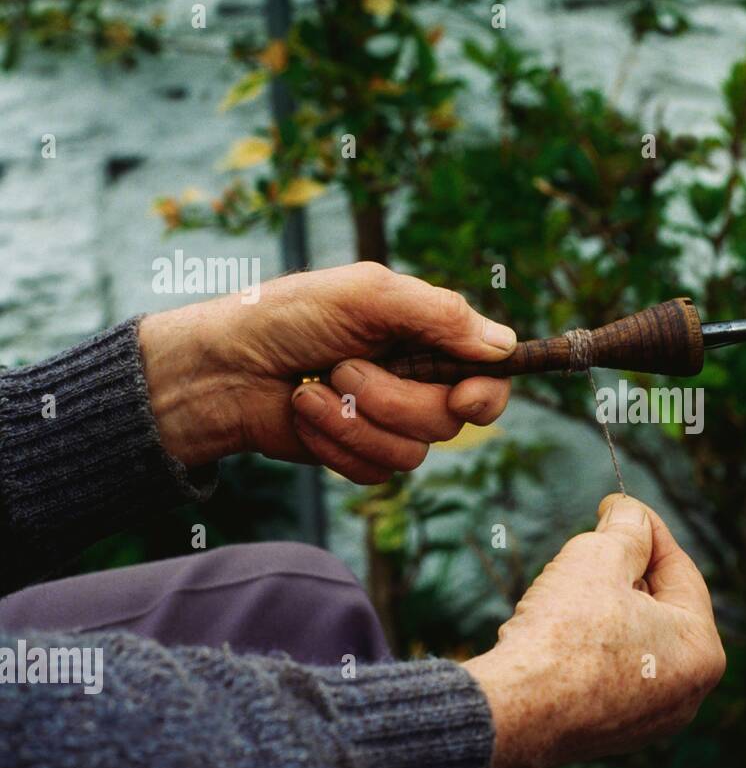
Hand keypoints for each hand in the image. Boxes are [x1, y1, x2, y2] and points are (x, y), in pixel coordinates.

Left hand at [137, 262, 515, 480]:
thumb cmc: (287, 317)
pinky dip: (335, 443)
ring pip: (412, 453)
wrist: (220, 368)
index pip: (490, 377)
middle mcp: (419, 381)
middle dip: (392, 400)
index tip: (462, 399)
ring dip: (354, 422)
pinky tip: (305, 415)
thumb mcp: (366, 296)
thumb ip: (439, 315)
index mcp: (428, 337)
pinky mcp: (362, 455)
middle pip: (450, 420)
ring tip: (313, 389)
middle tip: (344, 369)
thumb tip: (504, 346)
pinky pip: (376, 472)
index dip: (486, 395)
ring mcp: (390, 422)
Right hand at [463, 494, 724, 767]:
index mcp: (701, 650)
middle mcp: (687, 693)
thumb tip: (631, 514)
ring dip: (604, 608)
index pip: (680, 571)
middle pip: (659, 607)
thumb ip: (626, 529)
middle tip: (591, 542)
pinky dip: (588, 647)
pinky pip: (608, 673)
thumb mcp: (599, 557)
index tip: (617, 506)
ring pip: (632, 640)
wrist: (514, 712)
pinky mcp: (610, 734)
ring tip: (567, 589)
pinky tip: (557, 632)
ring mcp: (650, 720)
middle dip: (624, 572)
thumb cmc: (564, 634)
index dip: (646, 530)